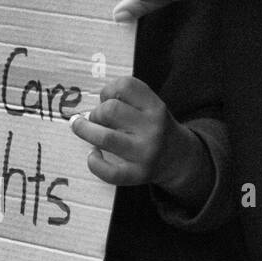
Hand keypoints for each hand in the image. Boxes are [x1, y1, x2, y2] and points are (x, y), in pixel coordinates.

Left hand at [70, 75, 212, 209]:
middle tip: (97, 119)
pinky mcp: (138, 175)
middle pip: (111, 110)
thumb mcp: (151, 107)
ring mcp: (145, 153)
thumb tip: (87, 110)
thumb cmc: (154, 129)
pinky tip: (93, 155)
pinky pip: (109, 172)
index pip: (125, 85)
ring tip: (81, 129)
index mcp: (155, 107)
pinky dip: (94, 163)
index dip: (108, 90)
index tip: (106, 99)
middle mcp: (152, 128)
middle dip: (96, 112)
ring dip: (85, 130)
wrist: (180, 159)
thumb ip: (126, 100)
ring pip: (105, 137)